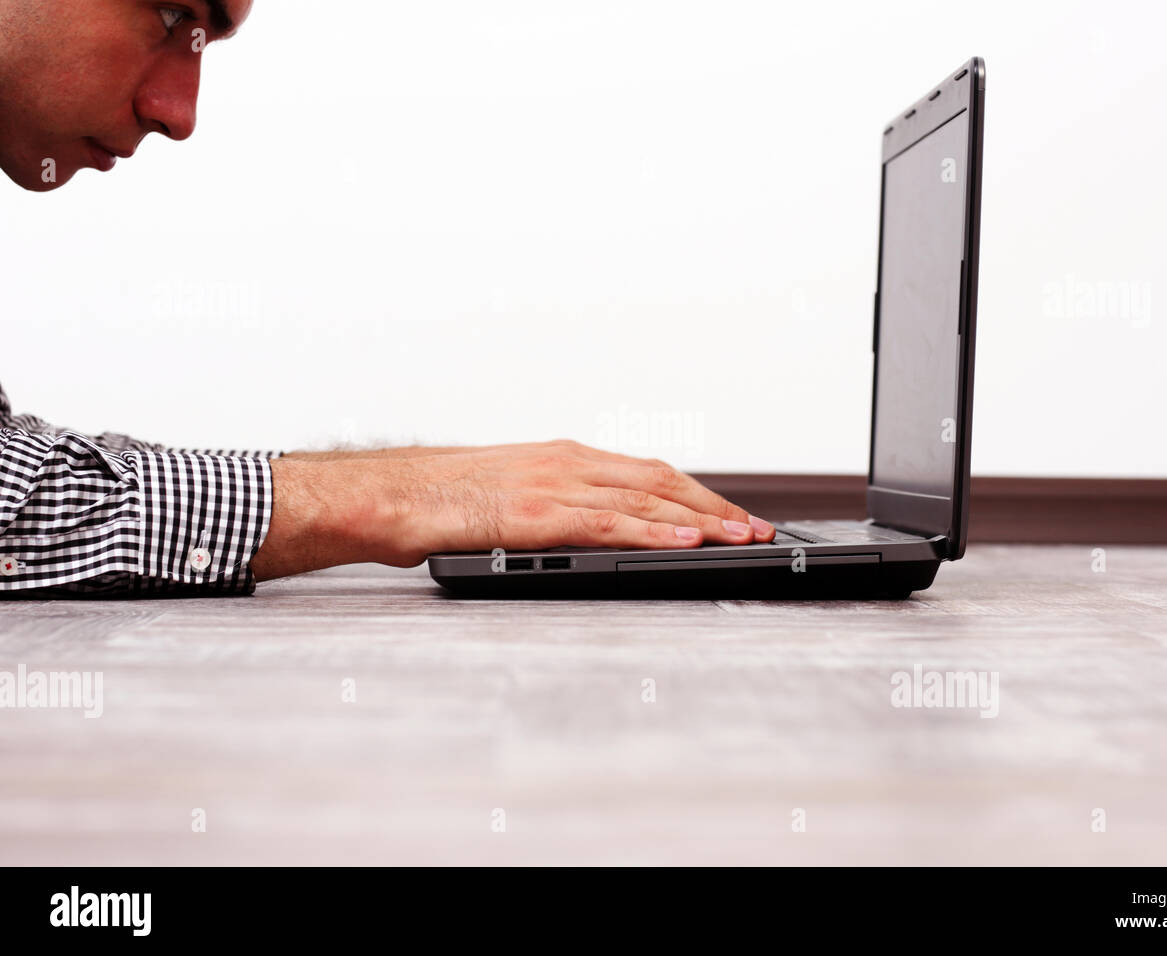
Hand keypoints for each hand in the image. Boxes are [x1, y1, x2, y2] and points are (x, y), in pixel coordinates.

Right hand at [384, 439, 774, 563]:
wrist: (387, 496)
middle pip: (662, 481)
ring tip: (742, 535)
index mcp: (564, 457)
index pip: (649, 472)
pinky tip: (686, 542)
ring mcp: (553, 484)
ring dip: (701, 520)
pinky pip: (607, 522)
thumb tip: (592, 531)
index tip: (732, 513)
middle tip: (757, 527)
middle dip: (716, 506)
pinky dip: (653, 532)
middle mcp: (567, 462)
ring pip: (645, 499)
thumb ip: (555, 506)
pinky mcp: (536, 514)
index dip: (698, 494)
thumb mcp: (511, 494)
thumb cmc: (440, 498)